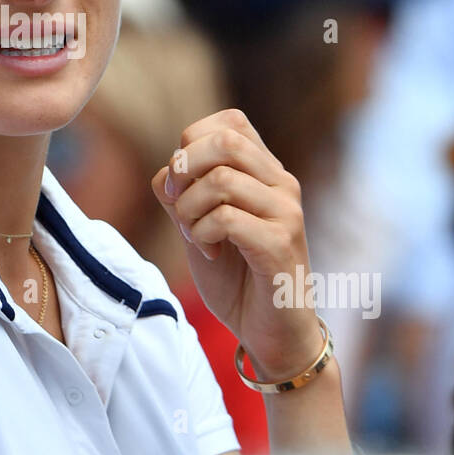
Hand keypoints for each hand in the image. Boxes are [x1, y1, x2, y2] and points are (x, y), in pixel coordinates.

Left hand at [151, 108, 321, 379]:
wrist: (271, 333)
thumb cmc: (236, 277)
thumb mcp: (198, 226)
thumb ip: (183, 194)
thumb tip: (167, 172)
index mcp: (266, 172)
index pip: (230, 122)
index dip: (192, 144)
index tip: (181, 184)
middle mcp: (282, 183)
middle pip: (224, 140)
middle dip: (184, 170)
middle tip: (177, 206)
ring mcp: (286, 212)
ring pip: (220, 179)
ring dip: (188, 210)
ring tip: (193, 236)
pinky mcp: (281, 244)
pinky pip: (226, 218)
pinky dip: (201, 234)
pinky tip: (209, 252)